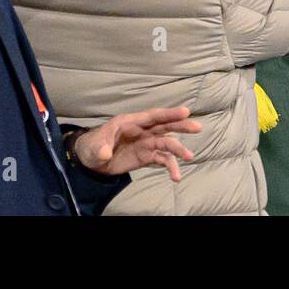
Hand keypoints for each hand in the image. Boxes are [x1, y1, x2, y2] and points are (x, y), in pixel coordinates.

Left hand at [74, 107, 200, 180]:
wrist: (92, 160)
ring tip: (190, 157)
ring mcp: (146, 144)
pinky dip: (170, 166)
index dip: (168, 113)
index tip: (185, 111)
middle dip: (181, 126)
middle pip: (165, 126)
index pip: (152, 116)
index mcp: (131, 122)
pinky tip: (176, 176)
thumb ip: (101, 148)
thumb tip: (105, 154)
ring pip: (167, 144)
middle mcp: (142, 131)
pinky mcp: (147, 157)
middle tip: (197, 127)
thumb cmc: (93, 145)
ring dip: (179, 150)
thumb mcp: (94, 146)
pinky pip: (162, 160)